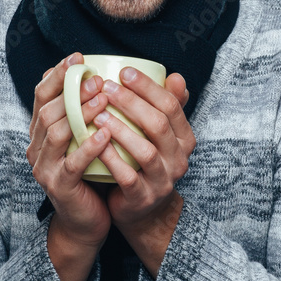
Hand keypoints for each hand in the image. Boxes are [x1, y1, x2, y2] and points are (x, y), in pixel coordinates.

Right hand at [26, 52, 114, 249]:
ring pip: (56, 133)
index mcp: (41, 131)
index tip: (78, 57)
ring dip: (80, 113)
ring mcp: (45, 168)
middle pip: (47, 110)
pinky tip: (105, 134)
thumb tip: (103, 74)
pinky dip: (88, 147)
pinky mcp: (59, 187)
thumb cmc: (92, 173)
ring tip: (103, 99)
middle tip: (96, 78)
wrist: (86, 221)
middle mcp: (36, 147)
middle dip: (71, 91)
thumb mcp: (89, 137)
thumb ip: (91, 111)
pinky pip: (72, 164)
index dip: (57, 74)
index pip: (42, 95)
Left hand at [93, 68, 193, 232]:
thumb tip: (176, 76)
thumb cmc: (143, 162)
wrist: (139, 209)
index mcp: (184, 138)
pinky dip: (111, 159)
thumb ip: (166, 106)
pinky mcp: (143, 198)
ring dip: (121, 130)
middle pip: (158, 125)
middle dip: (131, 103)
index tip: (124, 71)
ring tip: (97, 114)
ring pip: (145, 151)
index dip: (148, 87)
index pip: (171, 105)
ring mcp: (162, 181)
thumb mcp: (158, 134)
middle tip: (105, 87)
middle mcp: (179, 159)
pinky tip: (95, 143)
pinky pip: (128, 177)